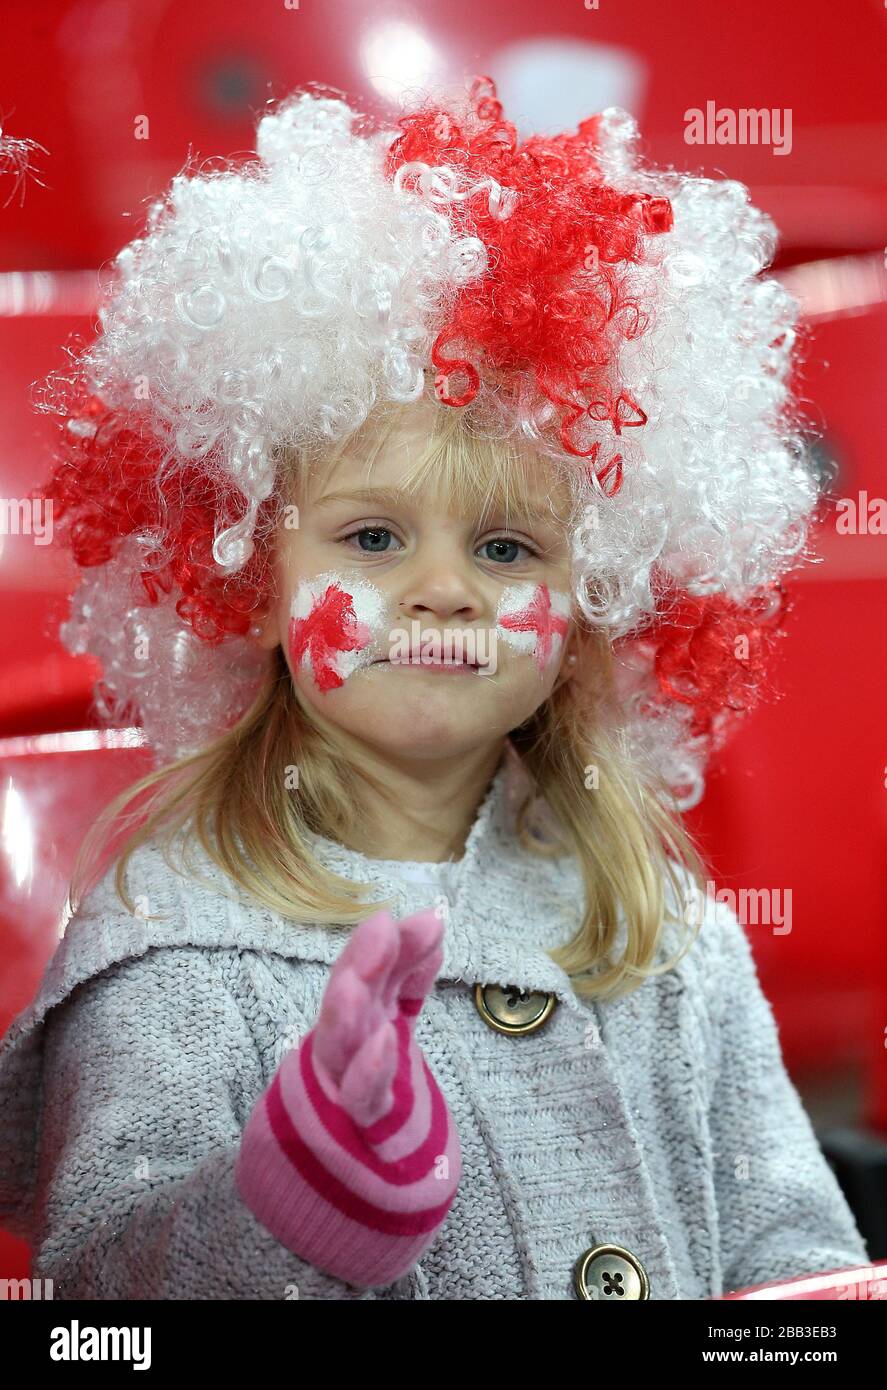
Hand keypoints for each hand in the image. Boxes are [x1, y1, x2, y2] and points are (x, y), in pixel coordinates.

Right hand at [310, 906, 443, 1127]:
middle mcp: (345, 1043)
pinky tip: (382, 1041)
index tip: (431, 920)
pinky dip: (368, 1069)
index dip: (399, 947)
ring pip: (339, 1042)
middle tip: (381, 926)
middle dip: (362, 962)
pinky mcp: (349, 1125)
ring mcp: (341, 1082)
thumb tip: (430, 923)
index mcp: (360, 1016)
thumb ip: (409, 978)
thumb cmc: (367, 1089)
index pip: (376, 973)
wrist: (348, 1171)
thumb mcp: (392, 1023)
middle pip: (349, 997)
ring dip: (345, 1011)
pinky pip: (358, 1096)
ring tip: (357, 982)